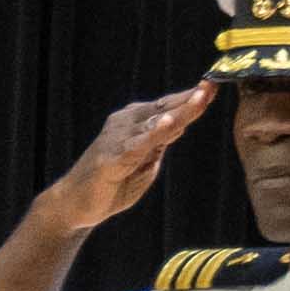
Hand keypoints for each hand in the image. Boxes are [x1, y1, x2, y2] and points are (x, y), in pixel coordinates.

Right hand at [27, 86, 211, 231]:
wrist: (75, 205)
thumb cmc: (111, 184)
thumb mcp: (145, 160)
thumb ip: (160, 143)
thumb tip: (179, 124)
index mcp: (135, 123)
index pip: (169, 106)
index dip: (192, 97)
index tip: (215, 85)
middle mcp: (125, 124)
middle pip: (166, 109)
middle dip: (191, 99)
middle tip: (213, 85)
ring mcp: (117, 139)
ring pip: (156, 123)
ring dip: (180, 111)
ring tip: (200, 98)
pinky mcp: (111, 158)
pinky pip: (137, 144)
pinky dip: (153, 134)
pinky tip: (167, 123)